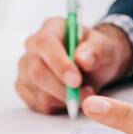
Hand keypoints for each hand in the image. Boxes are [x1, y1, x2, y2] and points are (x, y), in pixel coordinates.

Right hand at [15, 18, 132, 113]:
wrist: (95, 67)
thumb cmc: (97, 53)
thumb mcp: (106, 47)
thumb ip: (97, 50)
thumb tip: (83, 59)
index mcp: (52, 27)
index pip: (45, 43)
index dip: (58, 63)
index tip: (76, 80)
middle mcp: (33, 46)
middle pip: (36, 70)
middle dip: (61, 87)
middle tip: (85, 94)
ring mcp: (27, 67)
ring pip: (38, 91)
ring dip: (64, 98)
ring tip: (84, 93)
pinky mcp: (26, 87)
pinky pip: (37, 103)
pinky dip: (57, 106)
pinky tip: (70, 97)